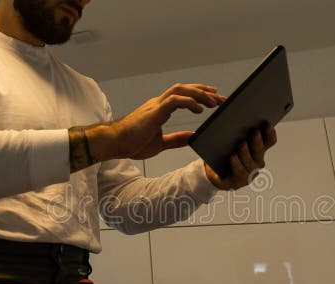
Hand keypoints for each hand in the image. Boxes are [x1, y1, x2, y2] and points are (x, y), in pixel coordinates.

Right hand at [94, 83, 224, 160]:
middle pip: (185, 88)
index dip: (199, 95)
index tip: (214, 98)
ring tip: (213, 102)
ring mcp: (156, 106)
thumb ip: (176, 139)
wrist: (114, 143)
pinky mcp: (154, 112)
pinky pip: (174, 100)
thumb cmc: (131, 143)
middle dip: (204, 91)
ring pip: (181, 90)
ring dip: (199, 94)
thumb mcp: (160, 143)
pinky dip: (189, 102)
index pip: (183, 95)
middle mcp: (158, 103)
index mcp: (159, 109)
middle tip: (221, 98)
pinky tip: (199, 108)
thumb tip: (192, 137)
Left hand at [205, 123, 277, 189]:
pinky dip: (235, 164)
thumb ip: (238, 132)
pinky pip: (238, 173)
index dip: (270, 133)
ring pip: (249, 164)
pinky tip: (231, 157)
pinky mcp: (236, 182)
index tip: (267, 124)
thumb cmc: (224, 155)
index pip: (269, 142)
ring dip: (246, 154)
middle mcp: (256, 163)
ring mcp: (247, 174)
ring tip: (241, 145)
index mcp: (258, 151)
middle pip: (259, 152)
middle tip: (254, 132)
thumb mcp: (232, 141)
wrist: (212, 172)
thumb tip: (238, 118)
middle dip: (257, 142)